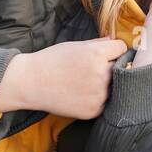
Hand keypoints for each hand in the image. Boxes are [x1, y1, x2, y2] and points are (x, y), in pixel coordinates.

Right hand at [0, 37, 127, 119]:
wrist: (30, 83)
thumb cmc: (52, 60)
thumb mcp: (76, 45)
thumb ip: (99, 43)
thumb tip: (115, 41)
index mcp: (97, 54)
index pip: (122, 48)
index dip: (114, 50)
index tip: (106, 53)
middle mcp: (101, 74)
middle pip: (121, 67)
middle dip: (111, 67)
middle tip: (94, 69)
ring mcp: (99, 94)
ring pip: (115, 86)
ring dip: (106, 84)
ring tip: (85, 82)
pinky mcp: (94, 110)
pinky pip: (106, 102)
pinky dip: (98, 99)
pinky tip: (82, 94)